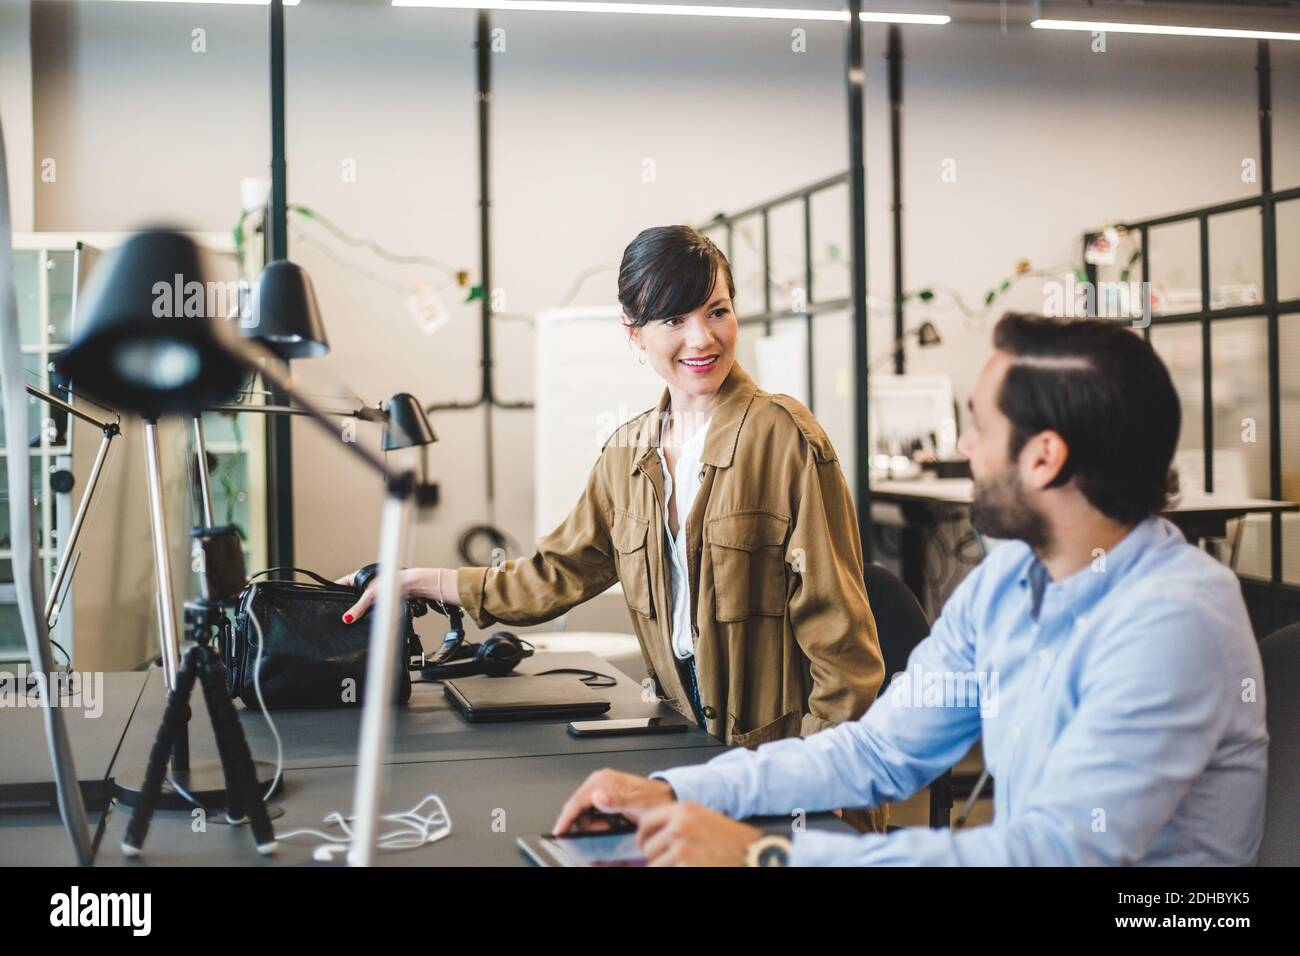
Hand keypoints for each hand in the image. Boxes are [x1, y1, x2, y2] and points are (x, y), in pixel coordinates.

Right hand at [334, 567, 455, 623]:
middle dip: (347, 604)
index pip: (341, 584)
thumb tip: (347, 618)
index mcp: (359, 576)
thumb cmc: (394, 581)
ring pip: (360, 603)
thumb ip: (358, 607)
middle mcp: (365, 583)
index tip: (325, 600)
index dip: (333, 591)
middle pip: (350, 596)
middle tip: (341, 614)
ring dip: (359, 610)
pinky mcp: (381, 600)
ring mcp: (372, 592)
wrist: (413, 585)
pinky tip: (366, 618)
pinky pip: (370, 608)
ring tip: (354, 617)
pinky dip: (368, 612)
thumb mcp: (371, 595)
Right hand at [552, 769, 674, 834]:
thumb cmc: (655, 799)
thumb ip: (618, 801)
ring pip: (582, 811)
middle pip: (577, 807)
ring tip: (609, 827)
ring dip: (592, 823)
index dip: (567, 817)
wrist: (666, 798)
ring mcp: (600, 788)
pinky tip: (608, 824)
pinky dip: (596, 821)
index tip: (560, 830)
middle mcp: (599, 782)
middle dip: (586, 823)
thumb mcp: (638, 803)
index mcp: (603, 780)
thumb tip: (598, 796)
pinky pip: (590, 811)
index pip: (577, 800)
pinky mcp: (603, 796)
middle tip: (603, 830)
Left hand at [635, 802, 763, 866]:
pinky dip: (675, 871)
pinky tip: (690, 867)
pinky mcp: (684, 866)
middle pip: (647, 847)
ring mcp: (682, 847)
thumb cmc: (731, 838)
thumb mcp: (703, 817)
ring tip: (685, 863)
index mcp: (683, 810)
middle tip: (669, 860)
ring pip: (654, 865)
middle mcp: (680, 825)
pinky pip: (665, 872)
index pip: (646, 822)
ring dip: (665, 867)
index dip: (642, 836)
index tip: (644, 844)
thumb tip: (650, 833)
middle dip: (655, 856)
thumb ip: (677, 820)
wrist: (752, 853)